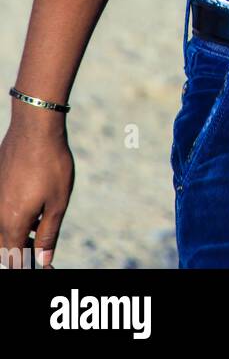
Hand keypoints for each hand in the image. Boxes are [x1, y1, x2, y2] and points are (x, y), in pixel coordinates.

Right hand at [0, 114, 73, 268]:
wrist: (35, 127)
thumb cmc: (51, 164)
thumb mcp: (58, 202)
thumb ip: (49, 234)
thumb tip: (44, 260)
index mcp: (13, 223)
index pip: (15, 260)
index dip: (28, 267)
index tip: (45, 266)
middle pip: (4, 248)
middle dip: (21, 254)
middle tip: (41, 250)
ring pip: (2, 230)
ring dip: (18, 235)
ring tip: (41, 227)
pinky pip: (1, 211)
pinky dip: (15, 217)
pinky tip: (34, 207)